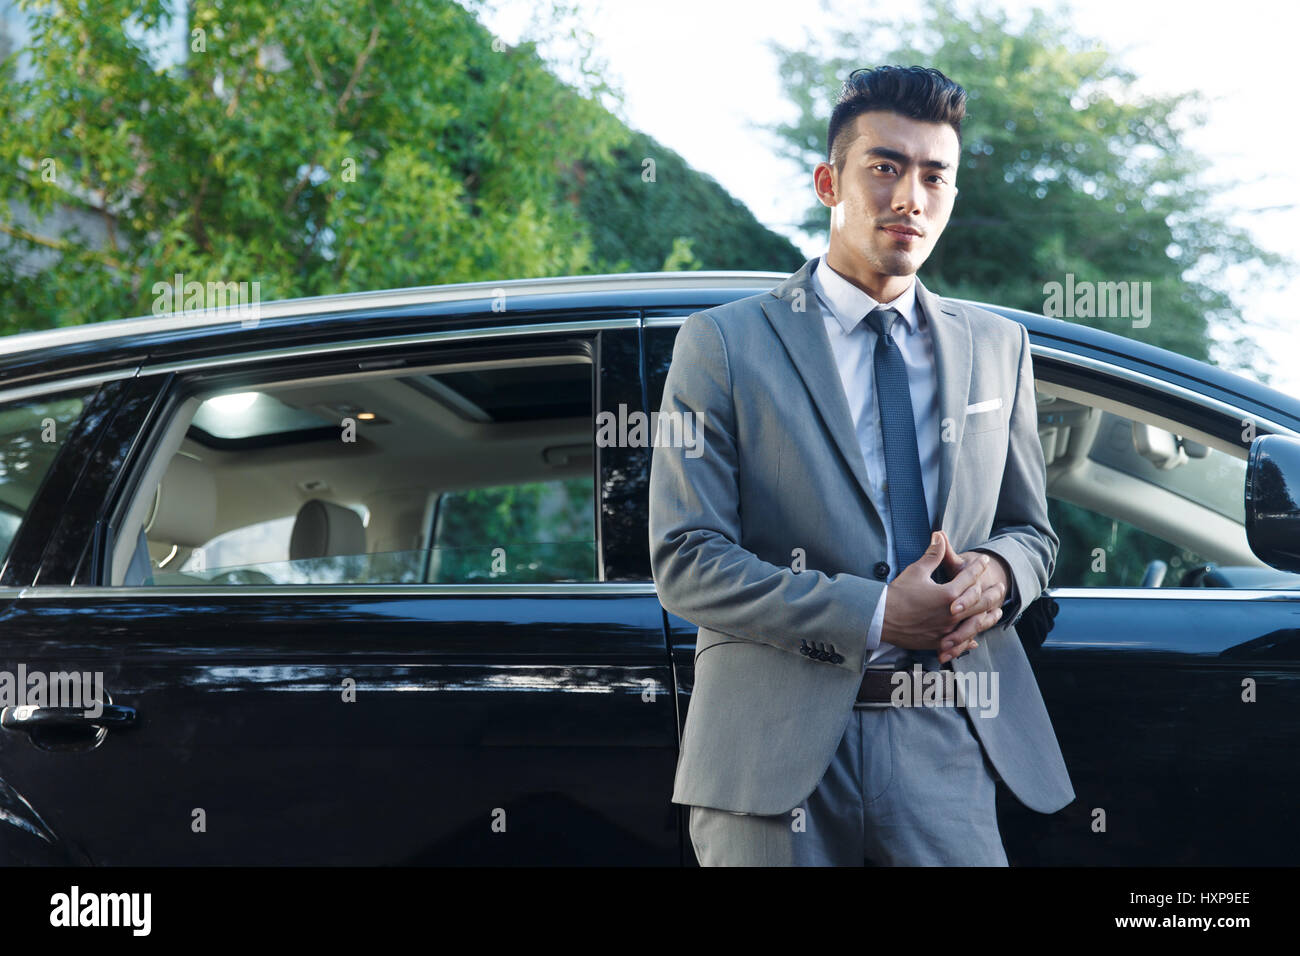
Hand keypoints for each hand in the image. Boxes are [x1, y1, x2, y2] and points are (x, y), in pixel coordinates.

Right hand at [880, 531, 1005, 662]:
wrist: (880, 619)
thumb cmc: (897, 594)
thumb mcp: (916, 571)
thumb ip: (932, 555)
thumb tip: (939, 536)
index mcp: (948, 594)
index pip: (969, 578)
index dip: (978, 567)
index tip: (985, 562)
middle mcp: (952, 614)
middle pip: (980, 602)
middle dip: (992, 593)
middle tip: (1000, 588)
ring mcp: (946, 630)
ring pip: (975, 625)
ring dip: (988, 617)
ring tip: (996, 612)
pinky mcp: (938, 642)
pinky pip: (959, 643)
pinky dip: (969, 640)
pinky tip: (974, 640)